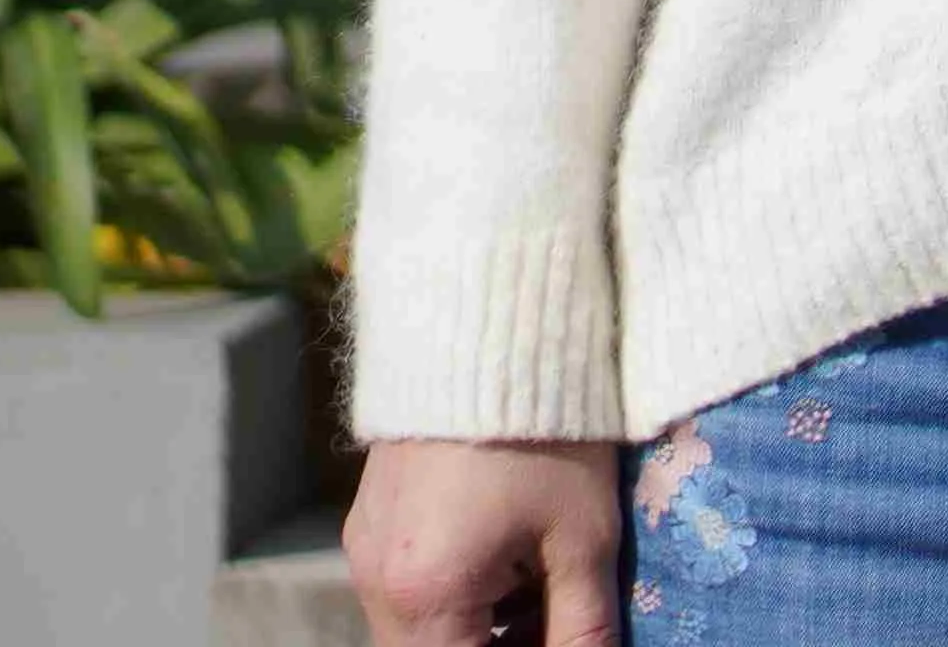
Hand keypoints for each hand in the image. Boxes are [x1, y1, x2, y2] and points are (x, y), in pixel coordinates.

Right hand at [352, 437, 623, 645]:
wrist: (490, 332)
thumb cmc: (548, 434)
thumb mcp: (583, 537)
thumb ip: (583, 624)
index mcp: (423, 596)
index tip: (561, 639)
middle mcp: (374, 582)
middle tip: (557, 621)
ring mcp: (364, 549)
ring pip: (418, 627)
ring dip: (474, 628)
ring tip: (542, 587)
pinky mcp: (370, 520)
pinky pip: (407, 588)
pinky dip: (454, 595)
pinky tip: (511, 559)